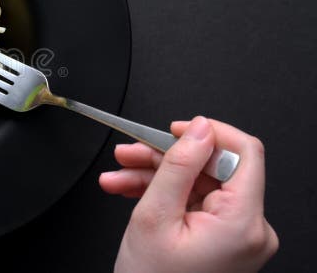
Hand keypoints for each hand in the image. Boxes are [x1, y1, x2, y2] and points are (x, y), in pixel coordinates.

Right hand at [99, 116, 277, 272]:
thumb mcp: (155, 216)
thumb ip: (178, 166)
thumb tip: (199, 129)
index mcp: (243, 223)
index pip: (245, 152)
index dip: (208, 133)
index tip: (176, 128)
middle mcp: (251, 229)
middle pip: (213, 168)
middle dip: (165, 156)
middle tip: (129, 152)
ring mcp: (238, 236)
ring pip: (198, 184)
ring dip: (155, 175)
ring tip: (118, 175)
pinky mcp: (224, 241)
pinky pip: (195, 203)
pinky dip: (163, 194)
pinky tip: (129, 190)